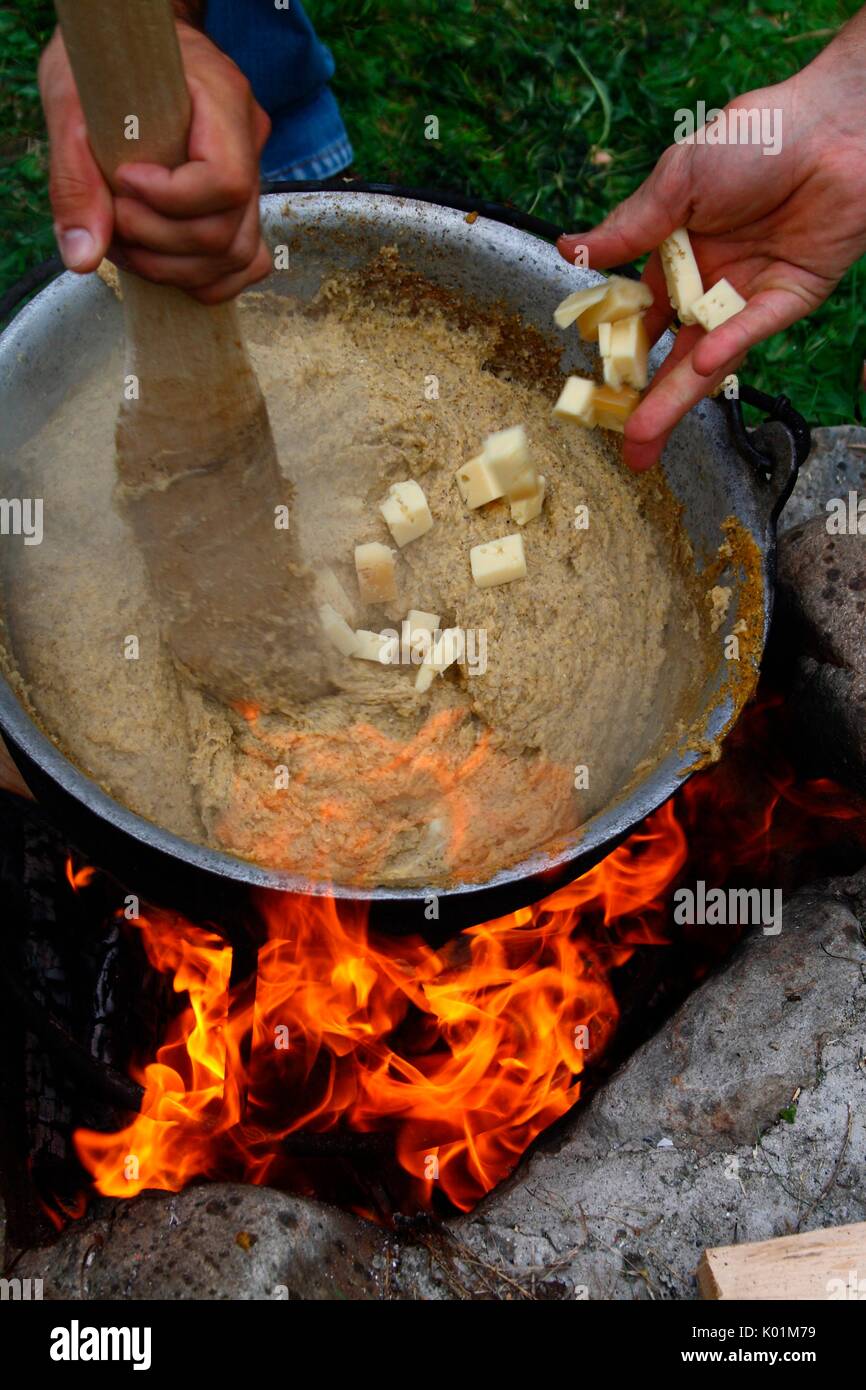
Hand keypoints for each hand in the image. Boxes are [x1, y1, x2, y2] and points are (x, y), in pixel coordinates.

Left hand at [39, 21, 272, 303]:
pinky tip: (162, 260)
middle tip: (113, 218)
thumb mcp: (73, 103)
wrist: (130, 51)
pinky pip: (243, 264)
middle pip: (226, 233)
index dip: (170, 200)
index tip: (123, 180)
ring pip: (236, 257)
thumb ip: (76, 178)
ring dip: (173, 268)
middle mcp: (249, 143)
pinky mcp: (241, 206)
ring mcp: (252, 178)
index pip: (224, 181)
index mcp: (223, 100)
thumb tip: (83, 255)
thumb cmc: (106, 65)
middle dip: (158, 242)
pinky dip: (202, 278)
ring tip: (126, 242)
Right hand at [558, 45, 865, 469]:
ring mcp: (749, 294)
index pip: (640, 313)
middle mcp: (712, 281)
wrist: (835, 124)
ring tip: (644, 435)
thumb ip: (630, 225)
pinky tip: (699, 364)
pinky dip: (729, 343)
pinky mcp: (790, 297)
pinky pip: (755, 327)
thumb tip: (568, 249)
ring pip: (708, 356)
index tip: (594, 382)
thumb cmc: (756, 136)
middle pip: (672, 351)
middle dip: (645, 398)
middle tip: (621, 440)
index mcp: (678, 253)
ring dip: (677, 396)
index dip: (619, 348)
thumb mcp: (679, 178)